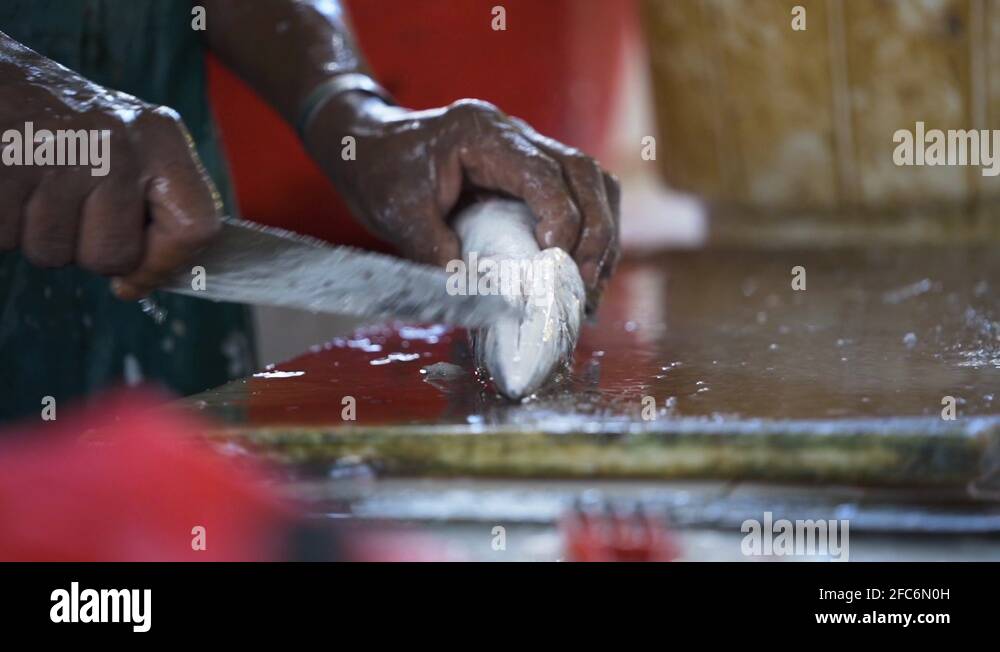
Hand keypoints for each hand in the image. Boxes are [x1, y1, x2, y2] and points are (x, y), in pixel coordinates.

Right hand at [0, 34, 221, 299]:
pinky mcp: (3, 163)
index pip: (195, 228)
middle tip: (68, 206)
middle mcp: (116, 143)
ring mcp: (58, 153)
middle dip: (86, 250)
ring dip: (38, 236)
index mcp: (160, 138)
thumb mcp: (127, 145)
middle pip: (115, 256)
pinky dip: (2, 225)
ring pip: (54, 254)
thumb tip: (138, 283)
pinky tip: (7, 184)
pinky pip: (6, 238)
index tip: (134, 278)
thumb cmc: (66, 124)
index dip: (164, 265)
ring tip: (34, 185)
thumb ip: (153, 208)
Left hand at [305, 95, 619, 310]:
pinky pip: (581, 194)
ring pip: (593, 181)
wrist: (370, 147)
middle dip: (595, 232)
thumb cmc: (381, 175)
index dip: (562, 222)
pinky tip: (585, 269)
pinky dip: (591, 230)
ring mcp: (529, 148)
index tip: (558, 268)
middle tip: (585, 285)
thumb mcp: (399, 216)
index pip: (544, 175)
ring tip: (592, 284)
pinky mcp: (533, 170)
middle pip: (583, 173)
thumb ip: (437, 254)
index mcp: (481, 133)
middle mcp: (515, 133)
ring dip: (602, 233)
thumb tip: (482, 300)